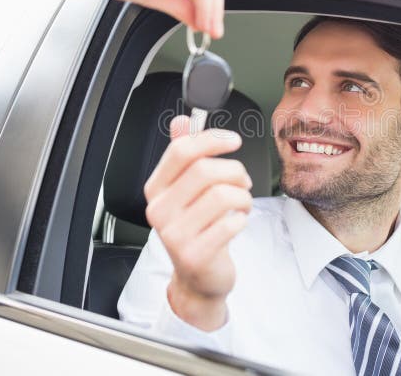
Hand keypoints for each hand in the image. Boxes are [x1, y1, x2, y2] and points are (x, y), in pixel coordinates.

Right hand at [143, 115, 252, 330]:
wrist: (198, 278)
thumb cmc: (196, 229)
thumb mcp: (185, 191)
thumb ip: (183, 155)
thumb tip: (181, 121)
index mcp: (156, 189)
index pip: (181, 151)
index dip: (212, 139)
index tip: (234, 141)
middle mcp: (160, 210)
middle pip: (206, 171)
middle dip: (236, 172)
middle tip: (243, 182)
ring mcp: (175, 235)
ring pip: (223, 195)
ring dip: (244, 197)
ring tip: (242, 204)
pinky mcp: (195, 254)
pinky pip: (231, 223)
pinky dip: (242, 219)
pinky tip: (237, 224)